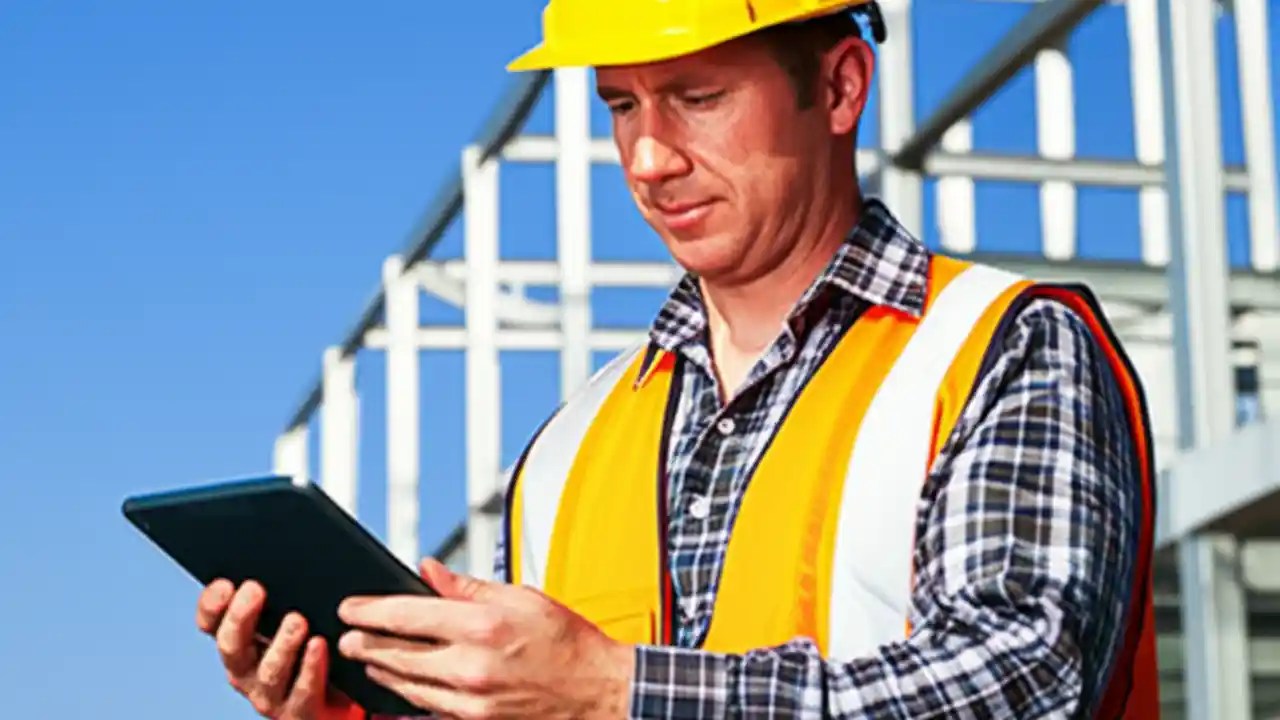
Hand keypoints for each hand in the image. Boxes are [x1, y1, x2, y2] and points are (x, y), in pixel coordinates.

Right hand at [195, 579, 360, 718]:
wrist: (337, 698)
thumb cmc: (311, 645)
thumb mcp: (295, 611)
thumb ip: (285, 588)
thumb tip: (293, 549)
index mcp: (239, 641)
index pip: (211, 623)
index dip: (212, 606)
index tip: (224, 584)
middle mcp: (246, 670)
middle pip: (232, 646)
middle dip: (241, 617)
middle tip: (255, 590)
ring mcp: (270, 694)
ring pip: (267, 672)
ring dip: (281, 645)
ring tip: (296, 620)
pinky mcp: (299, 712)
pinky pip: (302, 692)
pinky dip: (310, 668)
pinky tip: (319, 646)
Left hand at [336, 558, 635, 719]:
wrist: (597, 691)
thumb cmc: (566, 642)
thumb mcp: (521, 597)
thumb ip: (467, 587)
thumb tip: (429, 570)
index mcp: (482, 624)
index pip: (406, 614)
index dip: (369, 610)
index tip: (349, 608)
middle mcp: (471, 664)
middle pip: (396, 653)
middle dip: (364, 644)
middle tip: (346, 637)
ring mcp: (470, 700)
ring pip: (407, 684)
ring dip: (381, 670)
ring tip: (367, 659)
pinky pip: (428, 707)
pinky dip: (408, 692)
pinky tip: (400, 682)